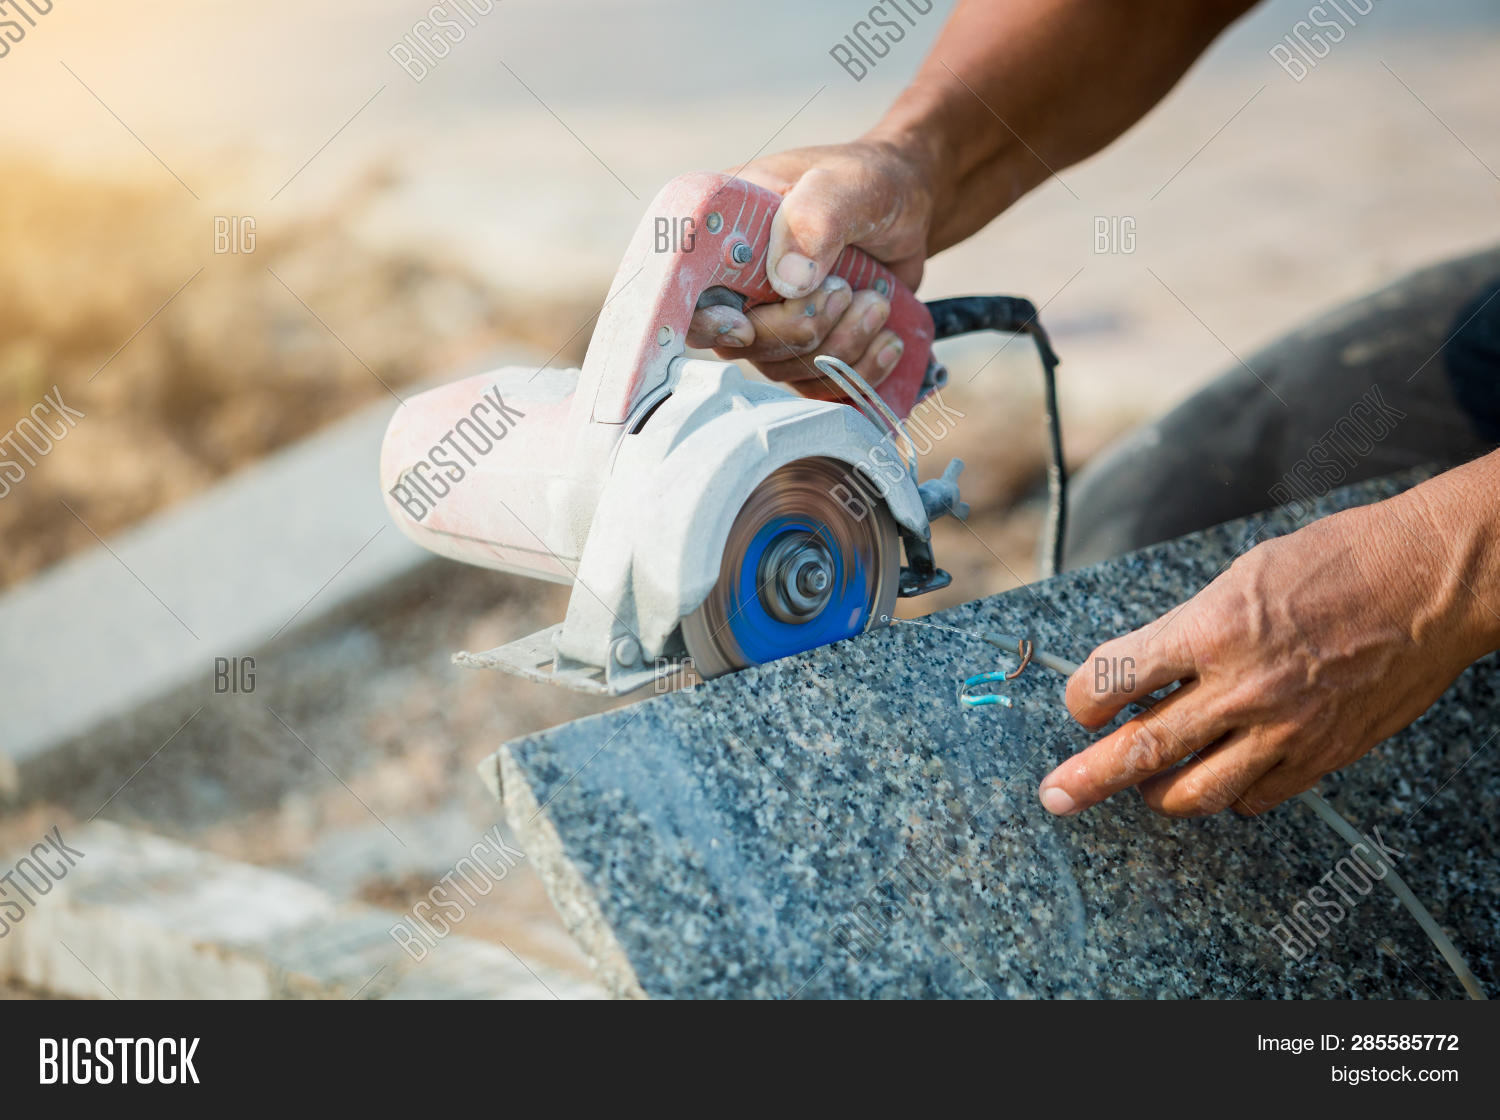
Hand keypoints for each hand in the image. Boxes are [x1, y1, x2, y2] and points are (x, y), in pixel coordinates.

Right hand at [685, 138, 934, 390]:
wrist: (909, 205)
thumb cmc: (870, 182)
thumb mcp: (848, 185)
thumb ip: (816, 219)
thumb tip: (787, 281)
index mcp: (725, 237)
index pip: (688, 292)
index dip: (706, 322)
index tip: (744, 327)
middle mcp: (738, 284)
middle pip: (741, 344)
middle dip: (801, 330)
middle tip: (846, 289)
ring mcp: (772, 320)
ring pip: (784, 370)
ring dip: (840, 348)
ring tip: (877, 302)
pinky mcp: (807, 347)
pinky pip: (817, 386)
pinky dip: (858, 374)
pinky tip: (888, 339)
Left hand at [1037, 490, 1488, 817]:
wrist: (1429, 582)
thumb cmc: (1335, 563)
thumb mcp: (1239, 577)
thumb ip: (1188, 631)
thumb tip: (1143, 673)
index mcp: (1210, 629)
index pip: (1114, 679)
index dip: (1084, 699)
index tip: (1080, 706)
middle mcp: (1240, 687)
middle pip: (1139, 749)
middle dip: (1086, 778)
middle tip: (1056, 796)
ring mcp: (1283, 730)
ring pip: (1194, 793)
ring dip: (1157, 794)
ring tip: (1144, 786)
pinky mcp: (1321, 757)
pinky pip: (1254, 800)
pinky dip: (1228, 795)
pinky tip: (1221, 775)